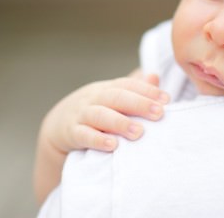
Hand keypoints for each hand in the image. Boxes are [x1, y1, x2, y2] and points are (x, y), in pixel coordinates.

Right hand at [40, 72, 169, 154]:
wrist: (56, 127)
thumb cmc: (93, 111)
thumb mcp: (110, 97)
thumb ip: (133, 88)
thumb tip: (156, 77)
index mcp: (106, 88)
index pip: (127, 84)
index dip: (146, 90)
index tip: (166, 99)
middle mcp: (93, 98)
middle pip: (116, 97)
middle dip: (139, 104)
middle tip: (159, 113)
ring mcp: (81, 114)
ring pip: (100, 115)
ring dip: (120, 123)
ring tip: (139, 132)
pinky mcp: (71, 133)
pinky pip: (84, 135)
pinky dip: (98, 140)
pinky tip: (113, 146)